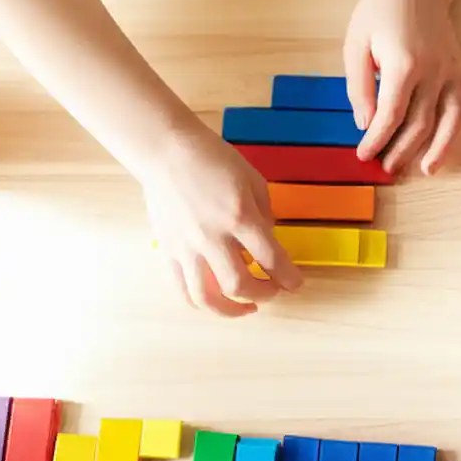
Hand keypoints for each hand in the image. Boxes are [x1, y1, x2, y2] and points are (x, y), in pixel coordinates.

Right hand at [142, 128, 302, 316]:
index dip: (288, 278)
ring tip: (246, 308)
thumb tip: (267, 244)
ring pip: (207, 297)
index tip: (295, 284)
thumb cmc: (213, 160)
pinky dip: (201, 302)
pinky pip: (183, 288)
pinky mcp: (168, 251)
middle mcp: (212, 237)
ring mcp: (187, 247)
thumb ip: (265, 215)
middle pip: (240, 286)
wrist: (164, 150)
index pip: (271, 259)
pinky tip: (215, 299)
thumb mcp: (253, 181)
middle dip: (264, 295)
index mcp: (240, 216)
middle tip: (272, 291)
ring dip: (231, 310)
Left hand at [344, 0, 460, 174]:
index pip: (391, 115)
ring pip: (451, 118)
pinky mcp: (460, 68)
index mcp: (403, 65)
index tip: (364, 154)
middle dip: (403, 151)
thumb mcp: (357, 43)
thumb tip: (365, 123)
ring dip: (442, 147)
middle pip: (421, 123)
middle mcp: (432, 71)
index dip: (377, 139)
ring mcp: (450, 71)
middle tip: (388, 168)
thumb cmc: (382, 11)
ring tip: (429, 168)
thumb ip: (359, 86)